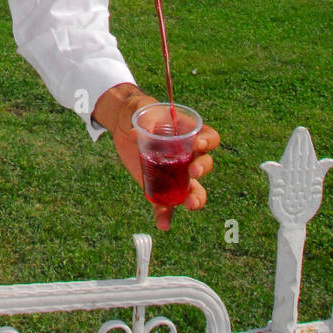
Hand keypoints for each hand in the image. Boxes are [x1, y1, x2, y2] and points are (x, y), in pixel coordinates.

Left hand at [93, 83, 219, 230]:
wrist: (123, 125)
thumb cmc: (138, 112)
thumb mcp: (140, 109)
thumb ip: (142, 120)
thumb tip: (134, 134)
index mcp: (188, 132)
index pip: (209, 138)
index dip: (208, 142)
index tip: (198, 145)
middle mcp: (187, 155)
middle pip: (204, 165)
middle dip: (202, 170)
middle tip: (192, 172)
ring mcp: (175, 173)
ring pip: (193, 189)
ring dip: (195, 198)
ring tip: (189, 204)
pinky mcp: (160, 185)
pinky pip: (167, 203)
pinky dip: (166, 214)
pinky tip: (163, 224)